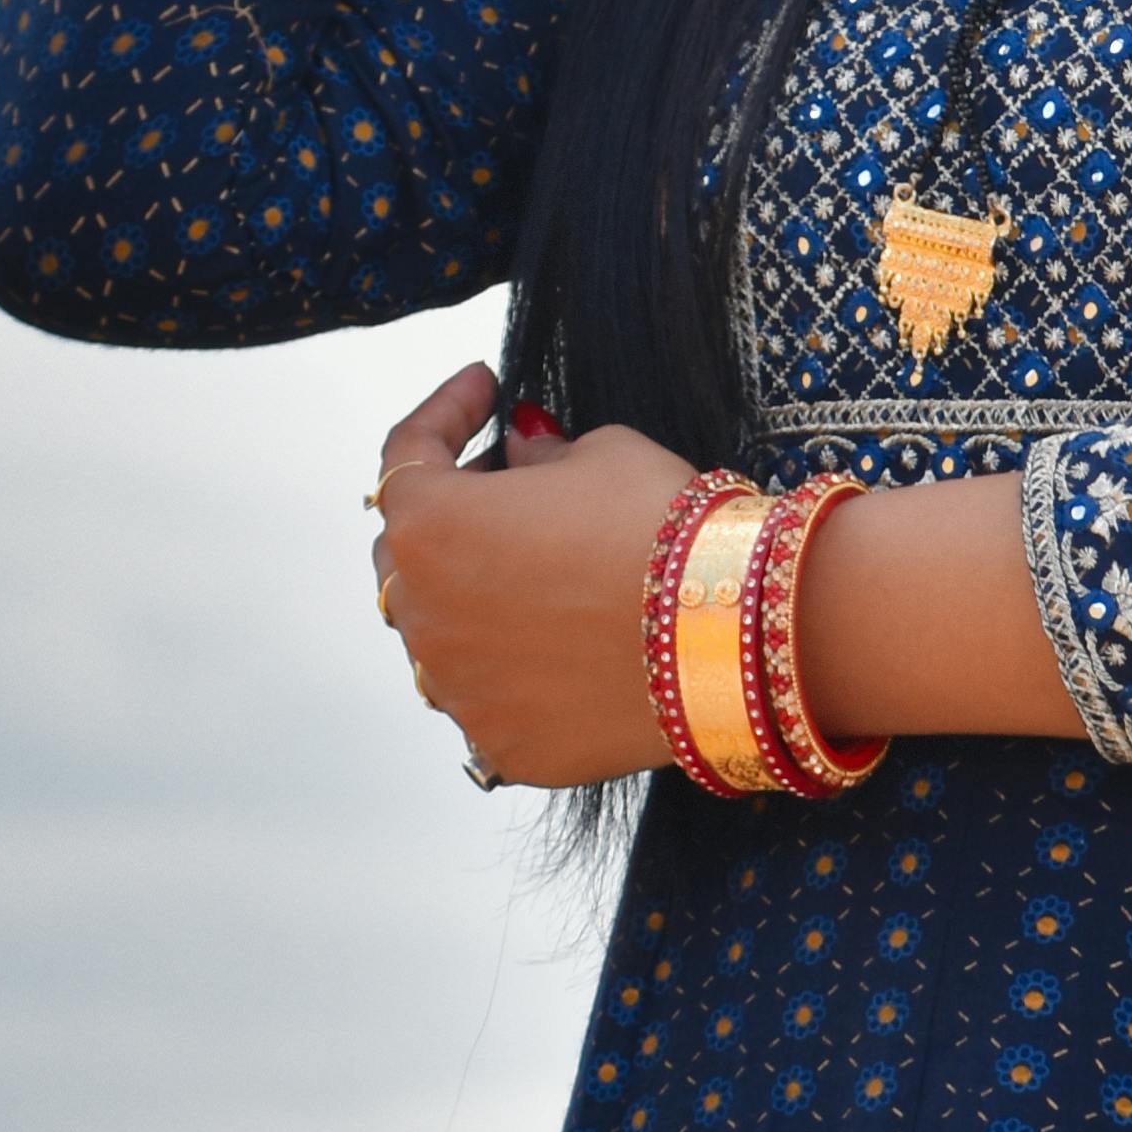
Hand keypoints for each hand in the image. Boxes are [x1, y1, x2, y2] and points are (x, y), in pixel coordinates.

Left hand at [369, 362, 691, 785]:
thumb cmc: (657, 530)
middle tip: (511, 476)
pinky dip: (507, 659)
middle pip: (408, 549)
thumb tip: (520, 450)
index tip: (485, 388)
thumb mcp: (599, 452)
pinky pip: (484, 691)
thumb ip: (537, 452)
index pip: (407, 455)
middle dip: (453, 505)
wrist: (724, 635)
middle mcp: (425, 615)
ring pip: (440, 629)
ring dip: (472, 590)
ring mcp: (458, 689)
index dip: (446, 412)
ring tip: (540, 565)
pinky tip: (560, 635)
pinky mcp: (501, 743)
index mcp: (431, 527)